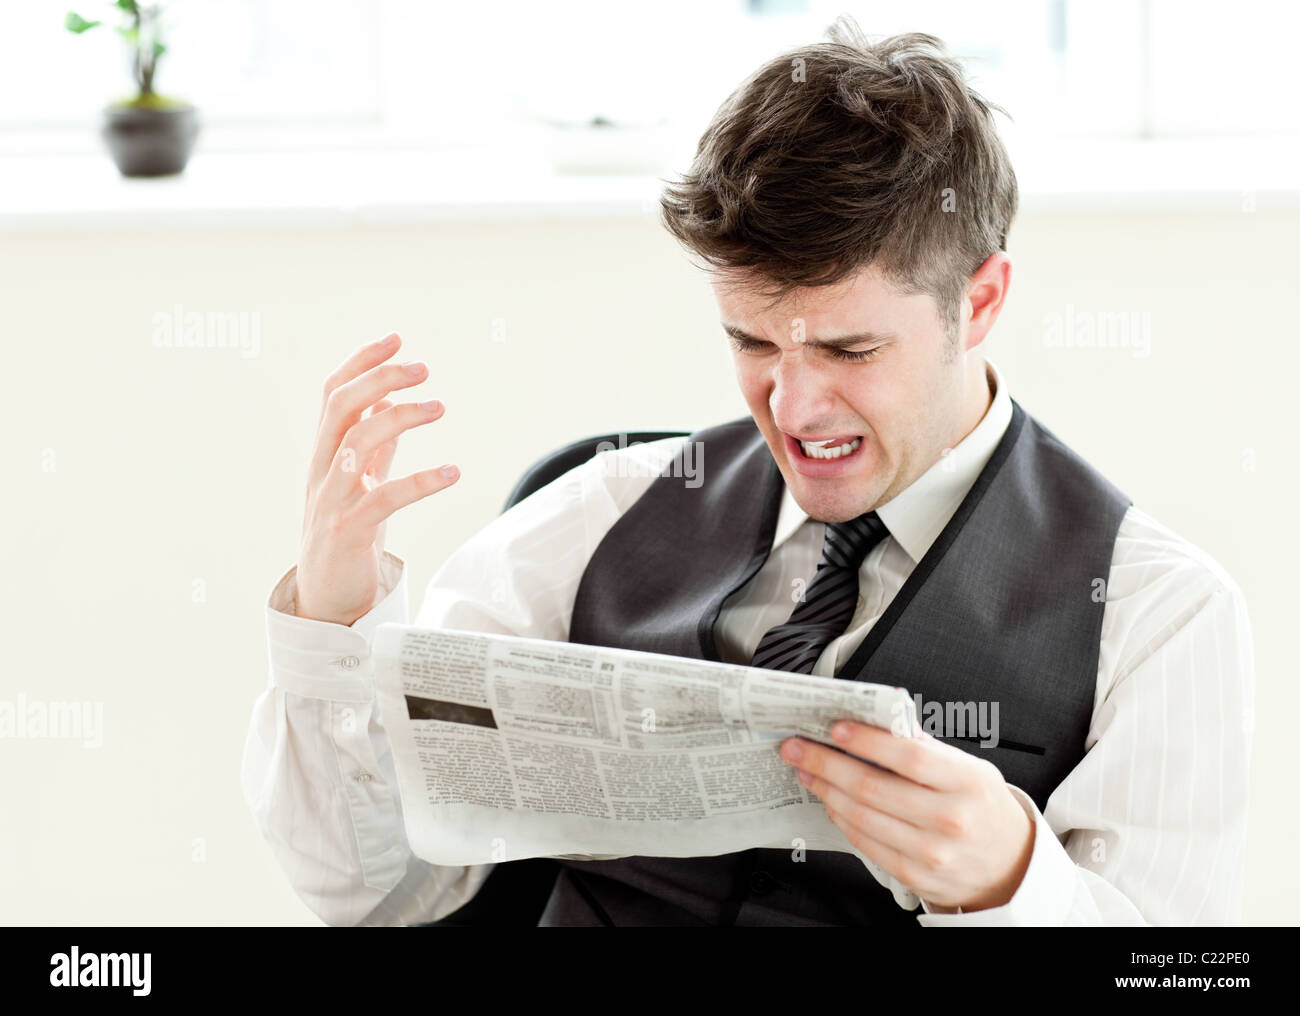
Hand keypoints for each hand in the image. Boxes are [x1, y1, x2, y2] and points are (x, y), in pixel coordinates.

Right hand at [295, 331, 457, 625]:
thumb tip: (386, 397)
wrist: (326, 597)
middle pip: (340, 407)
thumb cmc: (347, 532)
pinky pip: (383, 498)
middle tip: (423, 368)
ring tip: (440, 406)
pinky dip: (420, 481)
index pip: (332, 393)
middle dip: (380, 378)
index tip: (396, 339)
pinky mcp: (348, 531)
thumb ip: (373, 441)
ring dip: (400, 417)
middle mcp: (321, 470)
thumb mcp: (360, 479)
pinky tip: (453, 473)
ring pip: (356, 443)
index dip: (361, 362)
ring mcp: (330, 500)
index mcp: (324, 452)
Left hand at [781, 722, 1034, 910]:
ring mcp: (931, 852)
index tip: (836, 728)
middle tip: (798, 747)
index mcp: (965, 782)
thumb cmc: (982, 807)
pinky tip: (830, 801)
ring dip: (826, 790)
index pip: (908, 756)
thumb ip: (925, 746)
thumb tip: (878, 719)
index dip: (867, 741)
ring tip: (807, 770)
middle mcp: (949, 818)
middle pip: (873, 787)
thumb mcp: (969, 768)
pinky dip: (841, 818)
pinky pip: (866, 843)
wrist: (1010, 865)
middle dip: (826, 763)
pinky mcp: (914, 875)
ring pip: (862, 816)